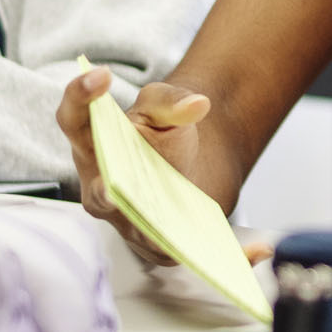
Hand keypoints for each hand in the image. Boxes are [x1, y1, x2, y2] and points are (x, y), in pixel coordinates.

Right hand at [57, 66, 239, 264]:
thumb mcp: (164, 106)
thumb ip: (174, 100)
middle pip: (100, 192)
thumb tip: (197, 105)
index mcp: (91, 142)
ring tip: (184, 228)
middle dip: (109, 190)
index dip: (79, 96)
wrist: (183, 164)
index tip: (100, 75)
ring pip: (140, 231)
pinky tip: (258, 250)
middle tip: (117, 186)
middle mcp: (98, 188)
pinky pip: (184, 255)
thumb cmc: (160, 133)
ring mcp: (125, 222)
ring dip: (160, 235)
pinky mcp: (157, 247)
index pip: (73, 118)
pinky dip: (226, 256)